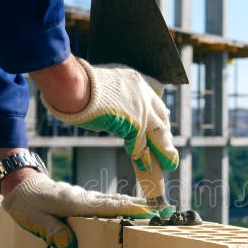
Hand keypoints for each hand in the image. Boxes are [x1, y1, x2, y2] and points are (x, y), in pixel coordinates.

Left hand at [1, 173, 155, 247]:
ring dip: (132, 204)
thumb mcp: (34, 221)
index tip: (150, 212)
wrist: (18, 184)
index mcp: (74, 204)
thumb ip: (52, 232)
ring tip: (153, 209)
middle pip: (116, 202)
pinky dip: (120, 204)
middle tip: (163, 210)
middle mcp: (83, 198)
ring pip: (112, 200)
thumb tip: (71, 246)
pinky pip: (105, 202)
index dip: (129, 210)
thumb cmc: (25, 205)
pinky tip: (128, 207)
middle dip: (140, 206)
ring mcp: (83, 197)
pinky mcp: (81, 198)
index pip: (107, 207)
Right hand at [41, 58, 178, 172]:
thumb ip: (117, 101)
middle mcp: (142, 94)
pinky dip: (141, 156)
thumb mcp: (105, 88)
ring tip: (169, 164)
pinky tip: (144, 165)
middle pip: (161, 119)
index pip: (155, 102)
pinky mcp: (135, 124)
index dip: (160, 118)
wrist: (76, 87)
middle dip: (166, 137)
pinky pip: (141, 144)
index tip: (164, 128)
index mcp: (136, 82)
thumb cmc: (81, 87)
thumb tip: (114, 120)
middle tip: (170, 151)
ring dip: (163, 151)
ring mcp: (141, 109)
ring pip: (157, 134)